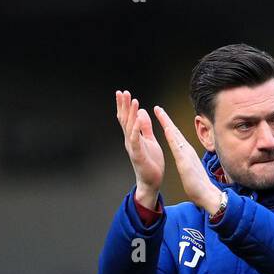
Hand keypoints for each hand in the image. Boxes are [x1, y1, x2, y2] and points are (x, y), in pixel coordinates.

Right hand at [115, 90, 164, 207]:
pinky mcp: (138, 154)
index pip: (126, 118)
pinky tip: (138, 117)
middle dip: (124, 105)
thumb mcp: (149, 140)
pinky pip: (136, 139)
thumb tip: (141, 111)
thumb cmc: (150, 163)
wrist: (151, 182)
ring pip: (130, 127)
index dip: (124, 105)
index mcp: (132, 137)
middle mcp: (130, 141)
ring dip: (131, 113)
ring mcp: (133, 147)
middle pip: (125, 120)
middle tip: (122, 92)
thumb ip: (145, 127)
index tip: (122, 92)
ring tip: (133, 100)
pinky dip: (137, 128)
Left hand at [153, 105, 225, 216]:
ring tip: (160, 113)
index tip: (161, 116)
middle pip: (175, 132)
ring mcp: (187, 155)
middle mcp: (187, 151)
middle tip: (158, 108)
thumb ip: (187, 163)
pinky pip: (177, 147)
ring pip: (176, 136)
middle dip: (166, 119)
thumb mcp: (190, 170)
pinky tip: (167, 130)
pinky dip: (172, 137)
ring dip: (167, 123)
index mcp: (186, 153)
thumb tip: (185, 159)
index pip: (176, 136)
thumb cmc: (199, 186)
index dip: (168, 125)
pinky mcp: (185, 162)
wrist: (207, 195)